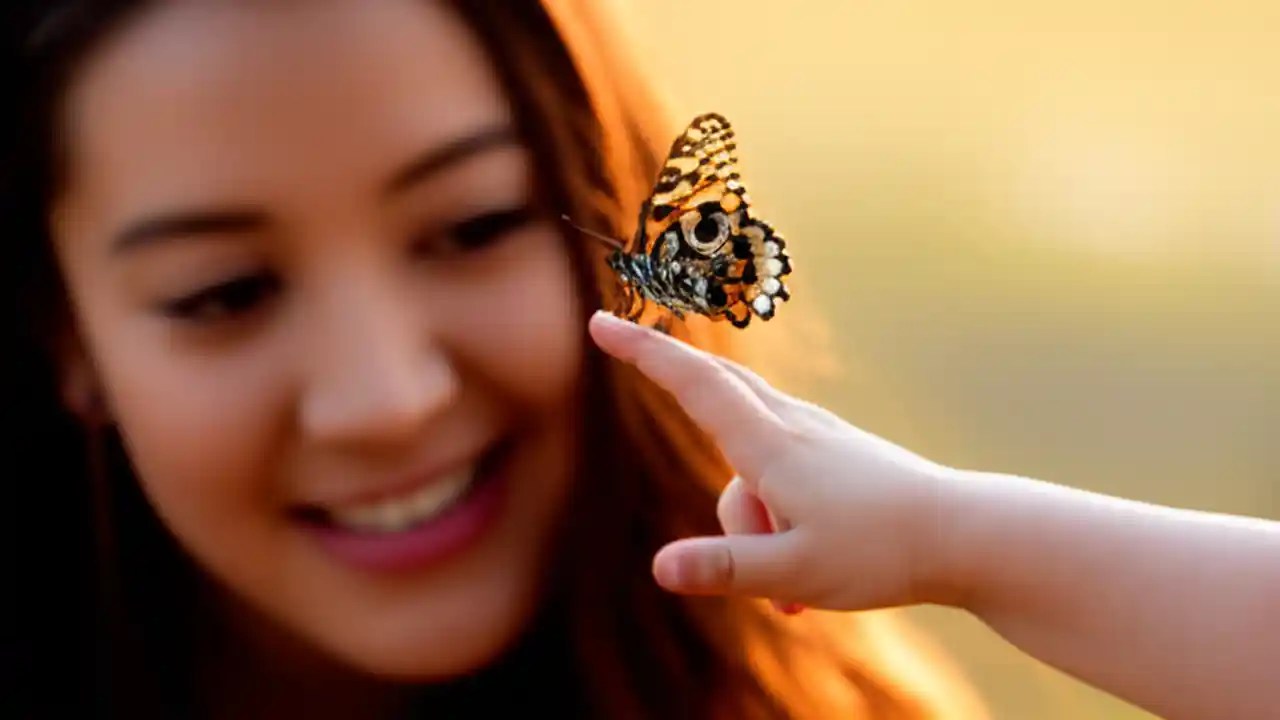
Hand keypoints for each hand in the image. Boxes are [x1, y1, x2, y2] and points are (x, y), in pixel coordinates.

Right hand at [588, 311, 965, 612]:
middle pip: (714, 387)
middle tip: (614, 335)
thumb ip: (726, 569)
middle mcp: (792, 427)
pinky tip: (804, 582)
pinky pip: (775, 472)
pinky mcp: (834, 453)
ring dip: (746, 518)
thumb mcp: (796, 573)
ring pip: (745, 459)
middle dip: (667, 369)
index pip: (695, 384)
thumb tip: (659, 568)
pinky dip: (769, 516)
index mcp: (773, 447)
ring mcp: (817, 436)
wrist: (965, 535)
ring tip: (794, 601)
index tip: (600, 322)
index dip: (644, 353)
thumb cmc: (882, 553)